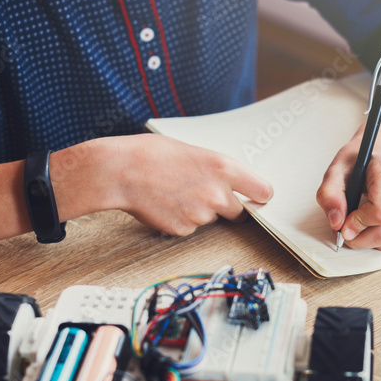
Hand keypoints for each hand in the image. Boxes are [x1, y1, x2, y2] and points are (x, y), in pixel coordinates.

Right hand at [86, 134, 273, 236]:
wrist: (119, 172)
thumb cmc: (150, 154)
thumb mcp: (192, 151)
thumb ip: (215, 168)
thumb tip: (229, 181)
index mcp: (223, 168)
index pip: (262, 191)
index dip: (260, 197)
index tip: (260, 199)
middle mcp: (217, 194)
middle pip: (238, 212)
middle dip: (227, 207)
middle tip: (205, 194)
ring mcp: (201, 215)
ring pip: (210, 218)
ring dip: (199, 210)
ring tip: (173, 191)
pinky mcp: (184, 230)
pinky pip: (189, 227)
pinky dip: (180, 219)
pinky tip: (164, 203)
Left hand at [316, 133, 380, 249]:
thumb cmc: (362, 155)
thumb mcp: (337, 167)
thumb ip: (330, 194)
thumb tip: (336, 222)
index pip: (380, 213)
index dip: (358, 224)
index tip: (343, 223)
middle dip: (359, 238)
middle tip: (344, 229)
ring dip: (367, 238)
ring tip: (356, 220)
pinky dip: (378, 234)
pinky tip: (370, 217)